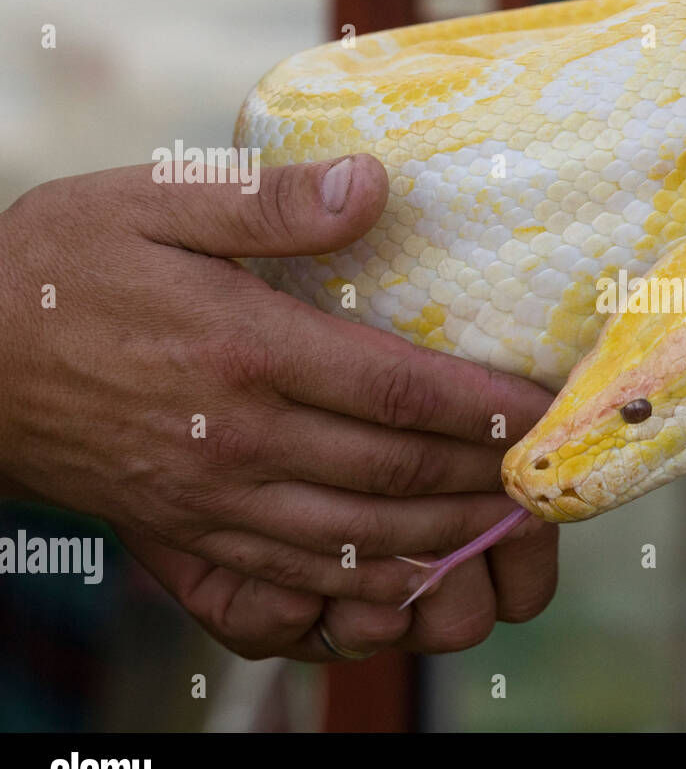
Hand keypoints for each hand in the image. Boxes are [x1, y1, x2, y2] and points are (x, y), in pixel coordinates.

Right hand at [0, 155, 556, 658]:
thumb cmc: (59, 269)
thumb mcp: (151, 202)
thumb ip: (268, 200)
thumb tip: (374, 183)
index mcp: (246, 349)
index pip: (401, 392)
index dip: (485, 407)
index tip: (543, 406)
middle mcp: (241, 437)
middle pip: (396, 472)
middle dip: (483, 475)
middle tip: (543, 466)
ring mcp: (215, 499)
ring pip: (361, 537)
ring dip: (445, 534)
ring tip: (504, 522)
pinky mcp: (189, 536)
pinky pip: (297, 578)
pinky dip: (370, 586)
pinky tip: (416, 575)